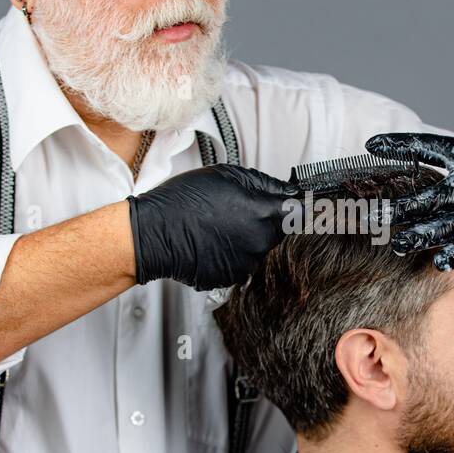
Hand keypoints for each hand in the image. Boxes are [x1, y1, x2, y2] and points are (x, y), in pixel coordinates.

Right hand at [127, 165, 300, 290]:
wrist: (153, 233)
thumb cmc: (183, 202)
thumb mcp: (227, 175)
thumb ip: (262, 183)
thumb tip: (284, 189)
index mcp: (264, 214)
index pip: (299, 212)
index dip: (296, 206)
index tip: (295, 204)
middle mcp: (260, 242)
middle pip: (277, 230)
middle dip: (265, 219)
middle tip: (238, 209)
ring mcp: (246, 263)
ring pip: (258, 247)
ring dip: (246, 237)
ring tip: (219, 225)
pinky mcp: (231, 277)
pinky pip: (240, 262)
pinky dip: (230, 253)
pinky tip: (212, 241)